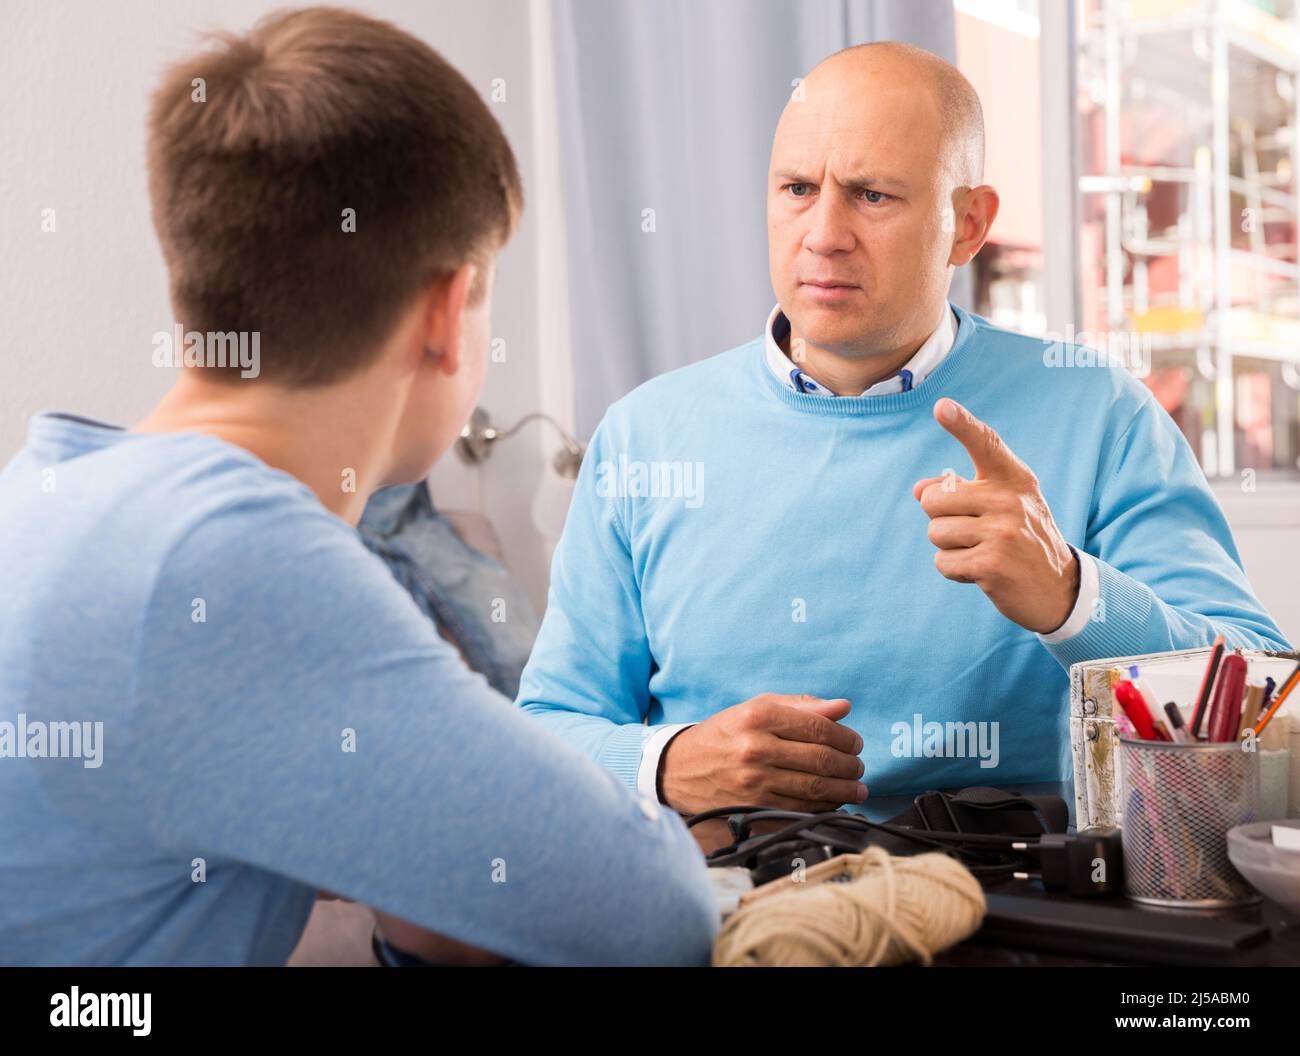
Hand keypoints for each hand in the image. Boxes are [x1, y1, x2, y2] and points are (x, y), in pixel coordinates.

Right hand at [659, 694, 866, 815]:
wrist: (679, 769)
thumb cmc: (725, 734)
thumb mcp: (756, 708)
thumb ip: (802, 706)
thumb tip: (843, 707)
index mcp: (758, 718)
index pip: (819, 728)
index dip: (846, 737)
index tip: (856, 742)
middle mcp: (756, 750)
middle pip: (822, 760)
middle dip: (851, 766)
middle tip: (859, 767)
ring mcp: (754, 784)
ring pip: (816, 790)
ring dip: (845, 790)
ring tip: (856, 788)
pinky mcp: (753, 810)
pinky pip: (801, 811)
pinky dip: (824, 808)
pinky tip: (833, 802)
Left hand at [913, 398, 1078, 633]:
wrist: (1057, 589)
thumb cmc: (1019, 539)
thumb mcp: (1000, 506)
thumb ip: (959, 491)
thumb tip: (918, 489)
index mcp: (1013, 479)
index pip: (985, 444)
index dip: (961, 424)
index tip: (941, 406)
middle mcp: (1009, 500)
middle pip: (932, 499)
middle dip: (941, 519)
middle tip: (974, 531)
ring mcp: (1003, 532)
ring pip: (935, 532)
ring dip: (949, 548)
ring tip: (981, 551)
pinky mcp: (992, 564)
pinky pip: (943, 562)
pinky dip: (955, 571)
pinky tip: (982, 571)